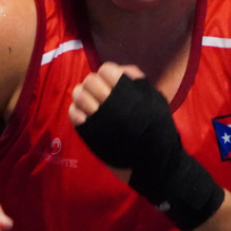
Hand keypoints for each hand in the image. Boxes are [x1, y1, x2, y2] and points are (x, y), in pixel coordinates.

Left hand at [69, 62, 144, 182]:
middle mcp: (110, 101)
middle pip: (90, 80)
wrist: (151, 161)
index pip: (107, 69)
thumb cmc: (157, 129)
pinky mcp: (88, 132)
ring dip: (82, 95)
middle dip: (93, 83)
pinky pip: (73, 113)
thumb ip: (138, 82)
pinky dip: (76, 110)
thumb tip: (122, 69)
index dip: (107, 73)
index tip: (110, 82)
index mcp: (127, 91)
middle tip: (98, 92)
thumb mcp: (155, 100)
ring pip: (78, 94)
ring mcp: (97, 117)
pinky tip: (84, 113)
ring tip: (89, 101)